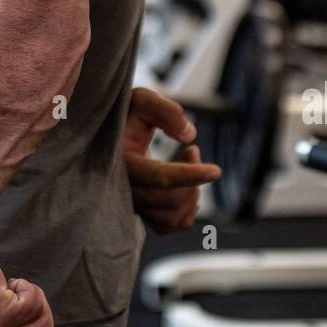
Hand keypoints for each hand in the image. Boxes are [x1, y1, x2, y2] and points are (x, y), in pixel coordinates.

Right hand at [123, 86, 220, 234]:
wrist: (110, 133)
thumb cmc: (128, 114)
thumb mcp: (143, 100)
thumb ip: (166, 112)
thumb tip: (189, 136)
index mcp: (121, 162)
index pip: (160, 177)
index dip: (191, 175)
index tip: (216, 170)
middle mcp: (122, 190)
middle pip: (170, 201)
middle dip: (193, 179)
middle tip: (193, 151)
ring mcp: (131, 204)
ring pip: (171, 218)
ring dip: (191, 197)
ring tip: (192, 170)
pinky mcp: (140, 212)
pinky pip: (168, 226)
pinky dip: (185, 213)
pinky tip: (188, 190)